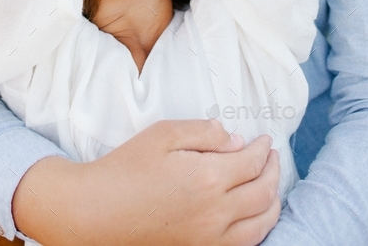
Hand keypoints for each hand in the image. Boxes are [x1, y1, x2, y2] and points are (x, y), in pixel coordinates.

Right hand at [13, 119, 280, 245]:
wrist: (95, 212)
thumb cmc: (125, 168)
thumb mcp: (162, 134)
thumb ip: (203, 132)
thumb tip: (235, 139)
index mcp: (207, 178)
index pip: (251, 162)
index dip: (262, 148)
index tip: (264, 139)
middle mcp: (215, 212)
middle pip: (263, 193)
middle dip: (273, 171)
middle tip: (272, 156)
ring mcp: (210, 238)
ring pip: (261, 223)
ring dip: (272, 201)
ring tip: (270, 183)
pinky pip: (245, 244)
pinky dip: (259, 226)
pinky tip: (254, 214)